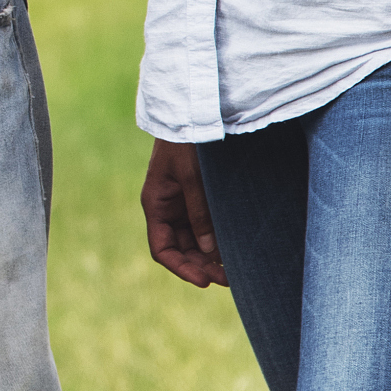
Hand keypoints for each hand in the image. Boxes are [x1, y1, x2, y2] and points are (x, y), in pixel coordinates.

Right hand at [141, 138, 225, 287]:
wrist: (193, 109)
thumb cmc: (186, 139)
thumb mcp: (191, 175)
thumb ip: (199, 211)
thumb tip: (208, 250)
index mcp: (156, 205)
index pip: (162, 249)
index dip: (181, 268)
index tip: (203, 280)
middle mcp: (168, 209)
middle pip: (181, 249)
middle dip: (201, 266)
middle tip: (227, 279)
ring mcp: (184, 203)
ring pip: (195, 240)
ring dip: (211, 256)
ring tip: (234, 269)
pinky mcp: (200, 195)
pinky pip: (207, 225)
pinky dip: (218, 238)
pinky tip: (234, 248)